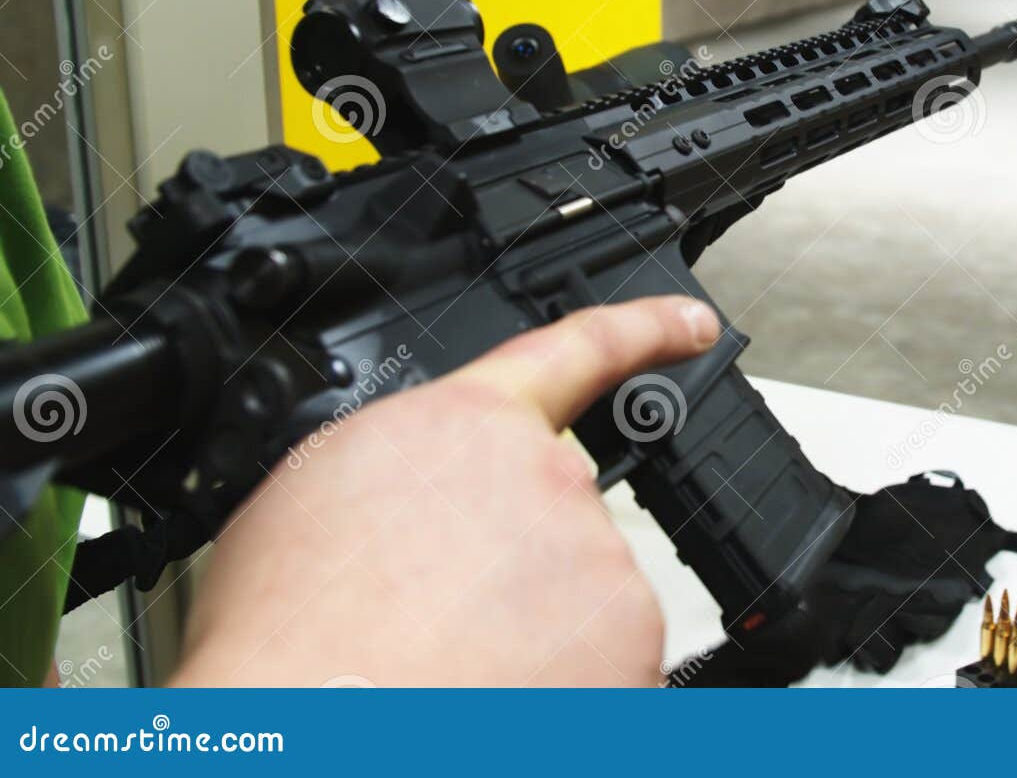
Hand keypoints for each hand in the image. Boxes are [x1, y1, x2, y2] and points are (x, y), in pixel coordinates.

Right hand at [168, 296, 720, 686]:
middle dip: (511, 559)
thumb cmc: (290, 637)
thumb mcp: (314, 497)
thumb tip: (417, 492)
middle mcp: (549, 478)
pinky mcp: (632, 641)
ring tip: (446, 665)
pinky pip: (605, 661)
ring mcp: (598, 559)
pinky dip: (562, 686)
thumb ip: (403, 465)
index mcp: (468, 426)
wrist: (312, 729)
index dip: (644, 329)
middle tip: (439, 611)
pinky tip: (490, 697)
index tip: (688, 325)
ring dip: (531, 630)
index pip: (579, 349)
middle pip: (555, 512)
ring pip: (578, 596)